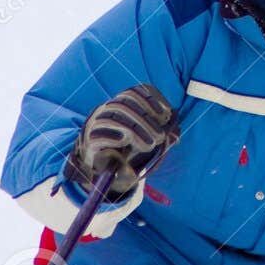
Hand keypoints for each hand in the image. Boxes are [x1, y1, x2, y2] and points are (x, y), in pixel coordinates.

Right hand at [66, 83, 179, 199]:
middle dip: (146, 120)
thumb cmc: (127, 153)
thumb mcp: (147, 140)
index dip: (150, 99)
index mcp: (121, 106)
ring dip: (136, 131)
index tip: (165, 114)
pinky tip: (126, 143)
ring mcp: (95, 125)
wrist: (103, 172)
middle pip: (125, 104)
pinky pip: (100, 136)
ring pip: (114, 118)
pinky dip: (115, 137)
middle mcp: (106, 111)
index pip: (133, 92)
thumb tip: (174, 134)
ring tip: (149, 145)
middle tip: (160, 136)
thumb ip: (159, 135)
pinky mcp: (89, 142)